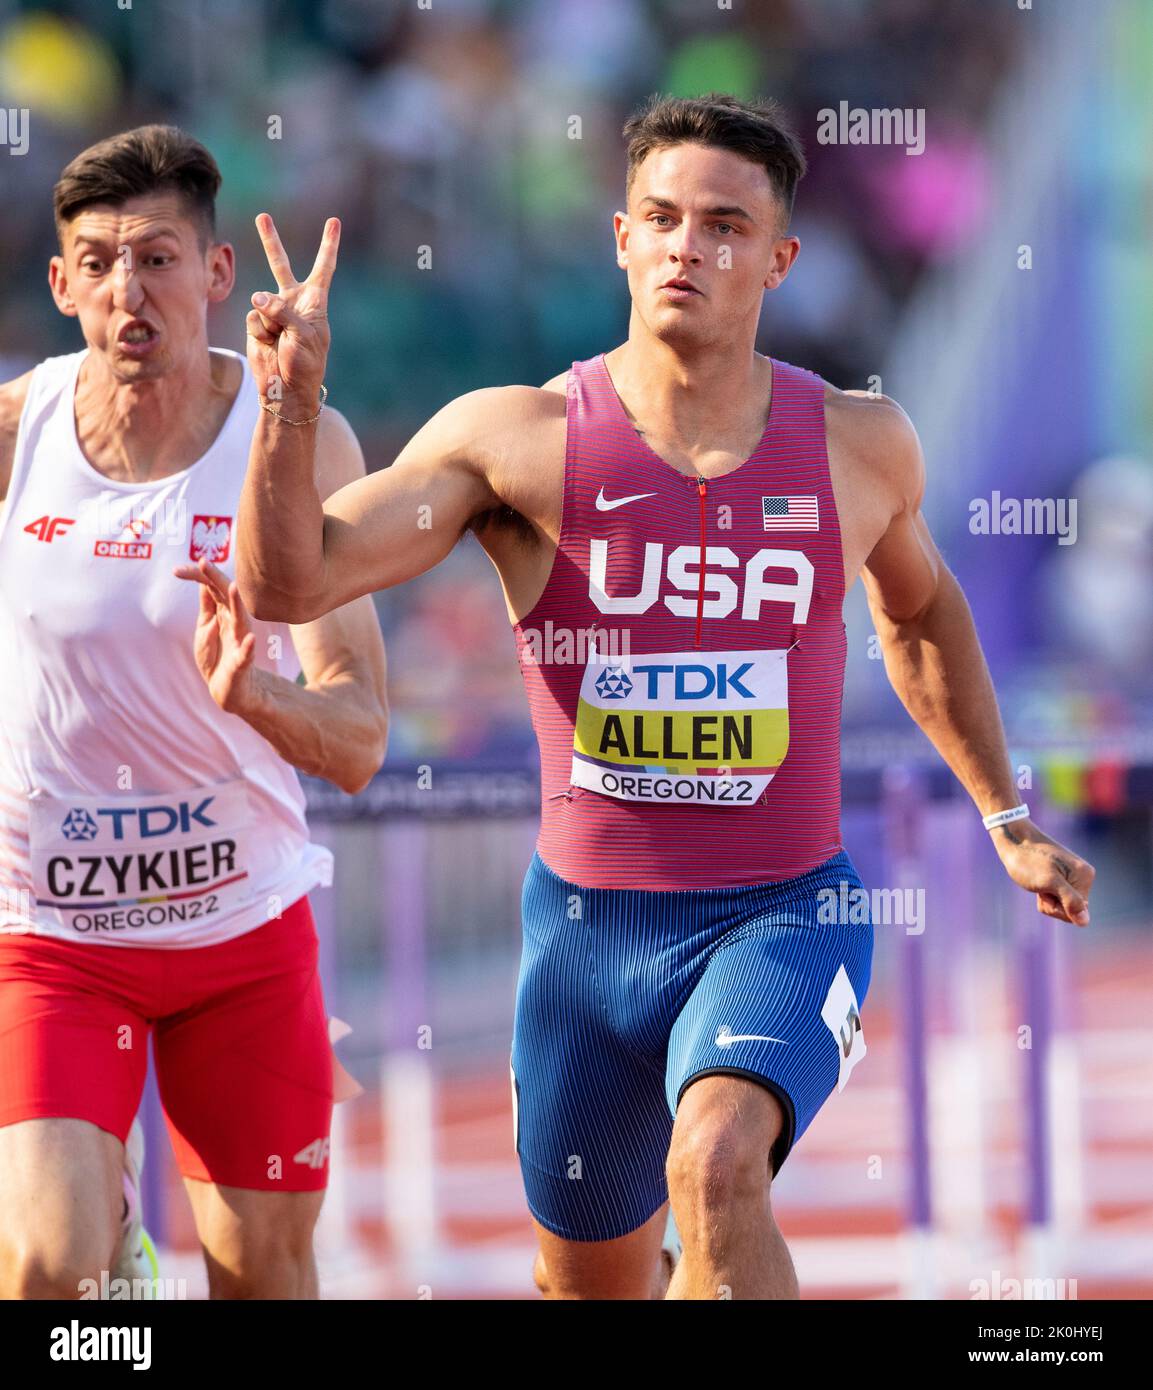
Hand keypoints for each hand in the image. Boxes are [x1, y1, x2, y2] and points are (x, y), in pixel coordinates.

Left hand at [175, 557, 261, 715]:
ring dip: (237, 603)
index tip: (177, 570)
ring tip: (232, 587)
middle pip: (227, 595)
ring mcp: (240, 641)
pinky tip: (251, 640)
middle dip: (216, 578)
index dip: (198, 577)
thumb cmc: (216, 656)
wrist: (227, 688)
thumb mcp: (205, 627)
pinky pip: (247, 654)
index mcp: (223, 613)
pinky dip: (249, 647)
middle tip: (203, 562)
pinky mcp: (242, 662)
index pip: (212, 588)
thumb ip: (206, 606)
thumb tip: (203, 581)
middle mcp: (234, 622)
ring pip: (241, 618)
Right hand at [247, 212, 339, 410]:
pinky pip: (254, 317)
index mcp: (315, 302)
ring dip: (271, 321)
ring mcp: (273, 312)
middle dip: (270, 241)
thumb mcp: (303, 335)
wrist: (285, 389)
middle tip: (262, 216)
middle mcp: (293, 302)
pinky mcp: (256, 323)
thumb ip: (282, 311)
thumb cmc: (304, 364)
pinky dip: (260, 332)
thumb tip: (257, 296)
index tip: (334, 222)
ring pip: (262, 299)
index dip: (328, 245)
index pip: (324, 268)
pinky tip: (268, 344)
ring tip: (280, 341)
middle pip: (280, 265)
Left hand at [990, 818, 1094, 926]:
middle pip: (1072, 910)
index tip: (1045, 890)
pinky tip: (1037, 882)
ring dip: (1047, 899)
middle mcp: (1084, 876)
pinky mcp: (1062, 876)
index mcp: (1086, 876)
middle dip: (1052, 903)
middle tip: (1039, 885)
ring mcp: (1073, 876)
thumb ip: (1070, 901)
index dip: (1057, 908)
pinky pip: (1057, 896)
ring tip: (1037, 881)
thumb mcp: (1048, 883)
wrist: (1013, 839)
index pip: (1078, 913)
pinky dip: (1045, 893)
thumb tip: (1085, 922)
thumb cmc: (1028, 861)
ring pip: (1063, 904)